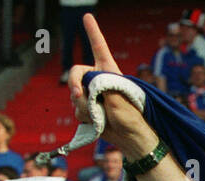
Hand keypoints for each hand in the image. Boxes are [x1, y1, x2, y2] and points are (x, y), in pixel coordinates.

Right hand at [68, 14, 154, 156]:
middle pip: (76, 73)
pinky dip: (84, 117)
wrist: (130, 138)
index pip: (99, 47)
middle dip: (73, 84)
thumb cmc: (131, 117)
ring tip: (100, 116)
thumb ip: (100, 88)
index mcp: (109, 72)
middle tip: (78, 96)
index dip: (93, 32)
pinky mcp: (88, 110)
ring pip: (74, 95)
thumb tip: (84, 88)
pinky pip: (76, 110)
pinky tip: (97, 122)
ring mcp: (92, 95)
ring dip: (83, 107)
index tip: (86, 16)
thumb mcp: (118, 98)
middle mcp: (98, 81)